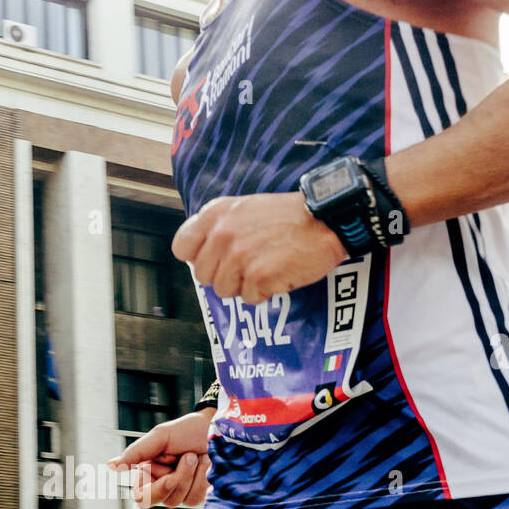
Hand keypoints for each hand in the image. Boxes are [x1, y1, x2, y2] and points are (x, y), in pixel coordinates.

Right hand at [108, 411, 212, 508]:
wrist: (216, 428)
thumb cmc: (187, 430)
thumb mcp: (160, 437)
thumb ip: (136, 453)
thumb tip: (111, 465)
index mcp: (149, 473)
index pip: (142, 497)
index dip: (156, 491)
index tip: (169, 477)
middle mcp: (164, 485)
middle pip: (165, 500)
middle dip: (180, 479)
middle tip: (189, 455)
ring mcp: (182, 491)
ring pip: (184, 500)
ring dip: (194, 475)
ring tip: (198, 456)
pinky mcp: (199, 494)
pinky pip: (199, 498)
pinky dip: (204, 479)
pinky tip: (207, 464)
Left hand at [172, 192, 348, 304]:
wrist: (326, 220)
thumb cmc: (288, 217)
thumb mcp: (245, 209)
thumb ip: (219, 228)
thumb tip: (201, 255)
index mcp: (216, 214)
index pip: (182, 247)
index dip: (198, 258)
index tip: (216, 259)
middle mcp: (222, 235)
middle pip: (204, 276)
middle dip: (224, 276)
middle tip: (249, 265)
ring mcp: (239, 257)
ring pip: (224, 291)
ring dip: (244, 286)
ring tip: (265, 268)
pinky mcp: (258, 276)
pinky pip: (249, 299)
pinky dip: (265, 292)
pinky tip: (278, 274)